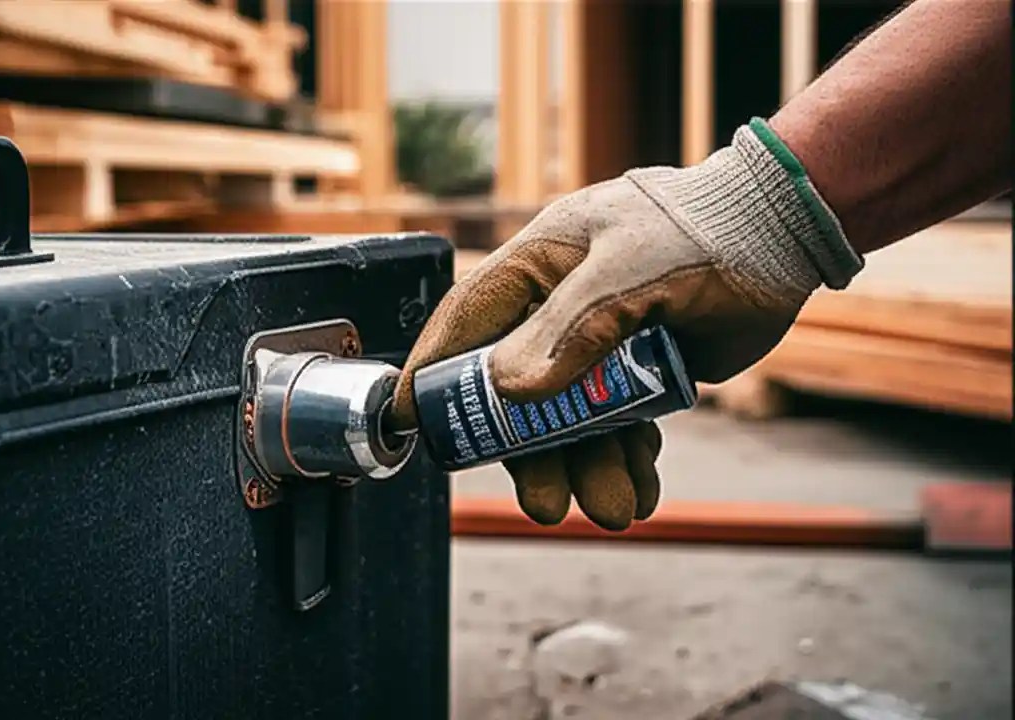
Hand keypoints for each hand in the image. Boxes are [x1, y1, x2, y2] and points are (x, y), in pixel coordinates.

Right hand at [388, 119, 863, 529]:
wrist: (788, 235)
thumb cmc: (710, 231)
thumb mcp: (633, 272)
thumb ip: (571, 326)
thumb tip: (508, 388)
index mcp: (539, 263)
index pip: (466, 322)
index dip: (433, 373)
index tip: (411, 426)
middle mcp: (558, 304)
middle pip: (517, 390)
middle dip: (531, 452)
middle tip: (546, 503)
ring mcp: (598, 339)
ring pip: (570, 417)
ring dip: (586, 466)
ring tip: (614, 510)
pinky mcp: (638, 367)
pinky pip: (617, 423)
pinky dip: (626, 459)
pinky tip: (642, 491)